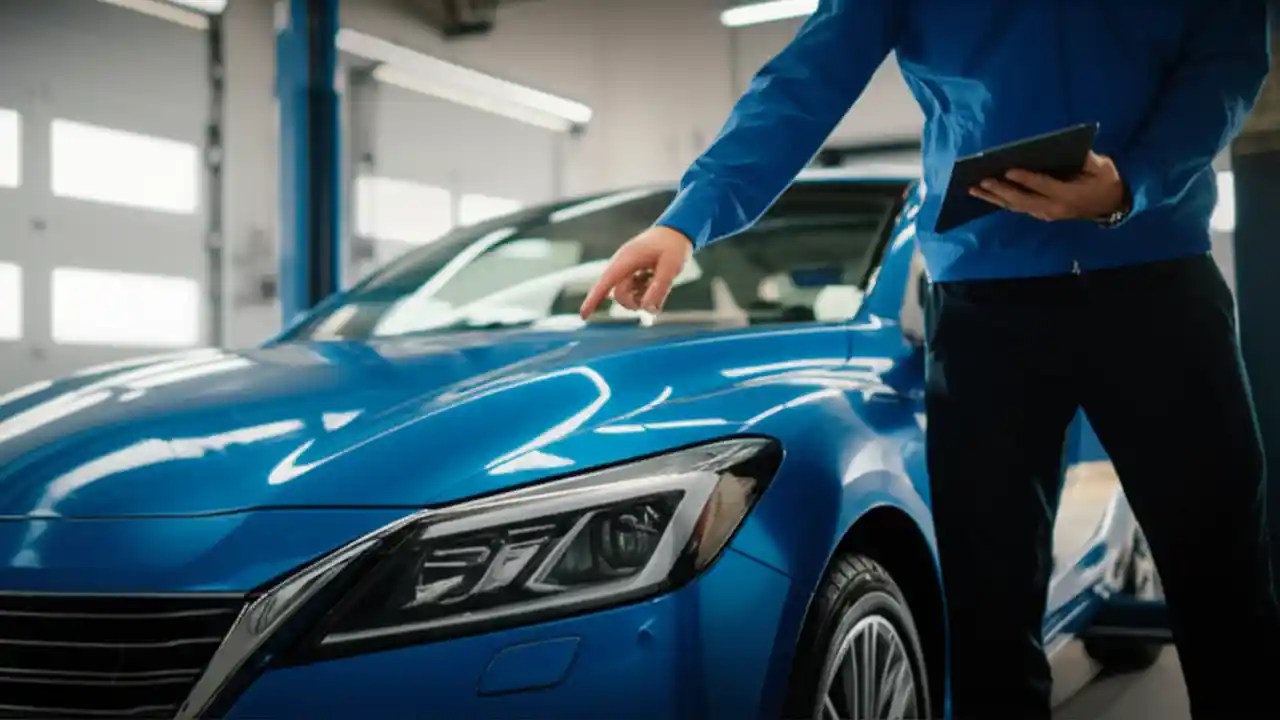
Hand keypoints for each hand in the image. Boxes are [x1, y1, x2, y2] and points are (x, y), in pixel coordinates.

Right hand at [579, 226, 692, 318]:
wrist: (677, 229)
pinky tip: (655, 281)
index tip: (583, 316)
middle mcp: (622, 264)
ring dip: (641, 297)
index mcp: (627, 259)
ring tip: (659, 286)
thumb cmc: (674, 246)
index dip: (593, 300)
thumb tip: (647, 309)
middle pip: (619, 294)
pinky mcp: (632, 272)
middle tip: (656, 304)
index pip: (605, 283)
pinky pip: (632, 289)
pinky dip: (644, 292)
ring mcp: (626, 268)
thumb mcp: (672, 267)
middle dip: (634, 303)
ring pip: (626, 293)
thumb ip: (659, 288)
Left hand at [969, 151, 1126, 221]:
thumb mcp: (1102, 166)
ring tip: (972, 189)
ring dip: (993, 198)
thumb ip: (1086, 159)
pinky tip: (984, 194)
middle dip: (1001, 191)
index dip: (1026, 179)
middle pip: (1022, 200)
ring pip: (1015, 206)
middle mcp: (1054, 208)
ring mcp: (1045, 214)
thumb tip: (1066, 146)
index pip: (1044, 186)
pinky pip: (1017, 207)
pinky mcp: (1040, 214)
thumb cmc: (1104, 179)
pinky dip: (1000, 201)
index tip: (1008, 170)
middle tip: (981, 181)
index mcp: (1069, 195)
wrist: (1110, 204)